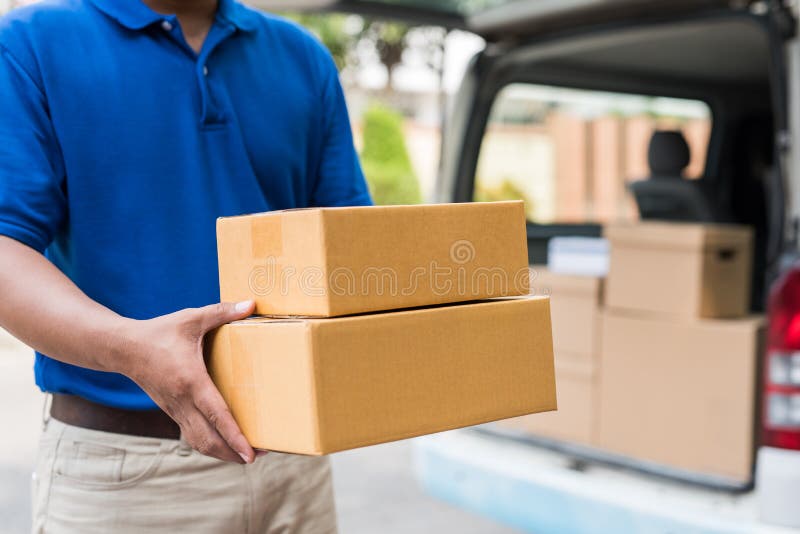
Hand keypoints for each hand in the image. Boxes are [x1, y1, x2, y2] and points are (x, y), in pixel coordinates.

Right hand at [117, 301, 256, 463]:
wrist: (122, 347)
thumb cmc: (160, 332)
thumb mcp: (192, 318)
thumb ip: (222, 312)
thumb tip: (252, 304)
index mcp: (191, 381)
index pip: (217, 415)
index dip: (235, 436)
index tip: (251, 452)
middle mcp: (182, 401)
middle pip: (209, 439)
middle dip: (233, 453)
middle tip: (259, 457)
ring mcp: (175, 409)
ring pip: (199, 442)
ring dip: (222, 453)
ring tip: (245, 456)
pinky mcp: (171, 410)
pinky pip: (192, 434)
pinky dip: (209, 443)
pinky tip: (224, 443)